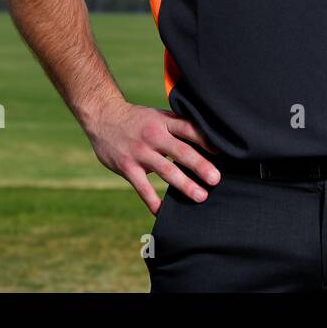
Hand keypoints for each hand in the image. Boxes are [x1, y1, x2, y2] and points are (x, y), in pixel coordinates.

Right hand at [81, 97, 221, 215]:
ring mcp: (140, 152)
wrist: (103, 116)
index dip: (206, 140)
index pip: (189, 129)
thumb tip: (207, 141)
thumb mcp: (158, 116)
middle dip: (200, 166)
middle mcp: (154, 136)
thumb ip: (178, 127)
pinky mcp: (127, 167)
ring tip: (200, 196)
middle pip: (181, 151)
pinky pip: (142, 187)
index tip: (223, 152)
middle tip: (216, 179)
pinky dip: (152, 201)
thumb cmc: (138, 119)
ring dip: (184, 185)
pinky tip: (163, 212)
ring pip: (166, 171)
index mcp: (164, 122)